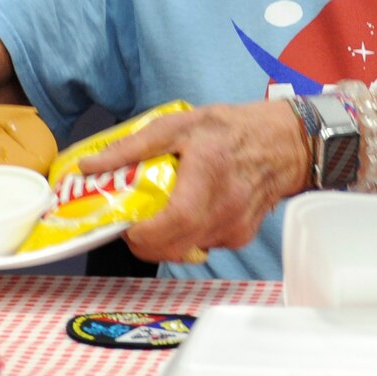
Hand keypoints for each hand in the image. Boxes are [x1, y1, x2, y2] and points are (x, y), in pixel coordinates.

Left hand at [75, 99, 309, 262]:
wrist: (285, 143)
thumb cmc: (232, 130)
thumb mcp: (178, 125)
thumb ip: (132, 147)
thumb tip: (91, 166)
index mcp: (205, 181)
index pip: (169, 225)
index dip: (139, 234)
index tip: (122, 223)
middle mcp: (222, 214)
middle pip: (171, 249)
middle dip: (142, 241)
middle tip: (130, 219)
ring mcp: (233, 230)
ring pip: (185, 251)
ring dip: (164, 239)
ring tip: (158, 210)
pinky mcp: (240, 238)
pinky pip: (202, 246)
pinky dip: (187, 235)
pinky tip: (188, 210)